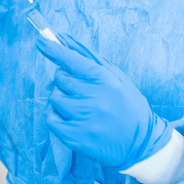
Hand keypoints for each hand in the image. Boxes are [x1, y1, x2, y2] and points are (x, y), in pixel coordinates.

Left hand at [36, 33, 172, 171]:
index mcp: (104, 79)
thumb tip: (63, 38)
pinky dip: (57, 119)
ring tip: (82, 109)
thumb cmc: (128, 106)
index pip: (72, 60)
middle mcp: (93, 97)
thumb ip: (88, 57)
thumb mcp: (116, 77)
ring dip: (63, 102)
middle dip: (66, 82)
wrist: (142, 144)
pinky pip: (51, 120)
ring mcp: (84, 118)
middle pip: (60, 79)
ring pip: (55, 99)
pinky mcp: (76, 137)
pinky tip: (73, 121)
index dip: (54, 50)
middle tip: (82, 92)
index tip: (41, 42)